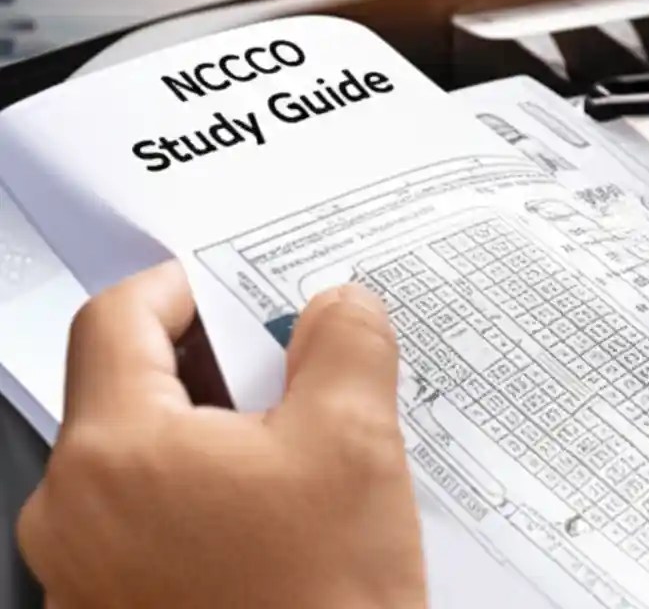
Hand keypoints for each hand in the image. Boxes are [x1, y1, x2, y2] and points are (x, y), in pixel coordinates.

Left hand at [17, 261, 426, 608]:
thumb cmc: (319, 605)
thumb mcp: (356, 448)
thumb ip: (345, 348)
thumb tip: (340, 307)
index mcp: (115, 454)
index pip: (119, 321)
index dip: (184, 289)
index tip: (234, 292)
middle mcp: (73, 514)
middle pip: (132, 393)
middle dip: (218, 372)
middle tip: (296, 373)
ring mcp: (83, 575)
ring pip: (145, 463)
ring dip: (217, 440)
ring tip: (302, 455)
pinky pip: (148, 525)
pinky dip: (205, 501)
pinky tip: (279, 521)